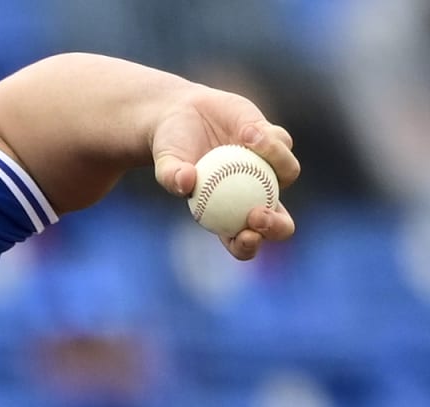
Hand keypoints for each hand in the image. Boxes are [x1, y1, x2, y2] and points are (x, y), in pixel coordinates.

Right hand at [150, 86, 300, 260]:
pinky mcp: (274, 141)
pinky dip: (267, 138)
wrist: (183, 113)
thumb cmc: (171, 146)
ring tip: (245, 138)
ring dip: (275, 158)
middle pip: (280, 222)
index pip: (242, 242)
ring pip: (288, 173)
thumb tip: (186, 183)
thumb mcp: (166, 161)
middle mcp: (253, 195)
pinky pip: (281, 143)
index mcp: (226, 214)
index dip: (247, 246)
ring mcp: (268, 170)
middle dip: (277, 225)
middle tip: (258, 212)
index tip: (244, 233)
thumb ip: (171, 175)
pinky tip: (245, 130)